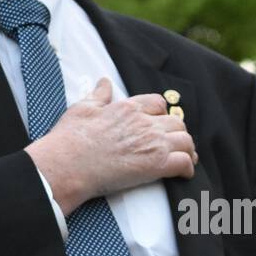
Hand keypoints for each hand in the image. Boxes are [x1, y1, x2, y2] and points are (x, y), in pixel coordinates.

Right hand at [26, 77, 196, 215]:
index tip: (160, 122)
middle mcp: (144, 123)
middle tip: (174, 142)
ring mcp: (152, 143)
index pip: (158, 104)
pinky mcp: (155, 165)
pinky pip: (184, 163)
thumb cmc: (70, 138)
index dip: (162, 113)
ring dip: (187, 150)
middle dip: (177, 132)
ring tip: (184, 158)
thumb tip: (104, 82)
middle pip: (176, 123)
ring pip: (185, 141)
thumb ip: (98, 95)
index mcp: (127, 108)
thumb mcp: (82, 108)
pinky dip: (187, 168)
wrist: (67, 164)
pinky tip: (184, 173)